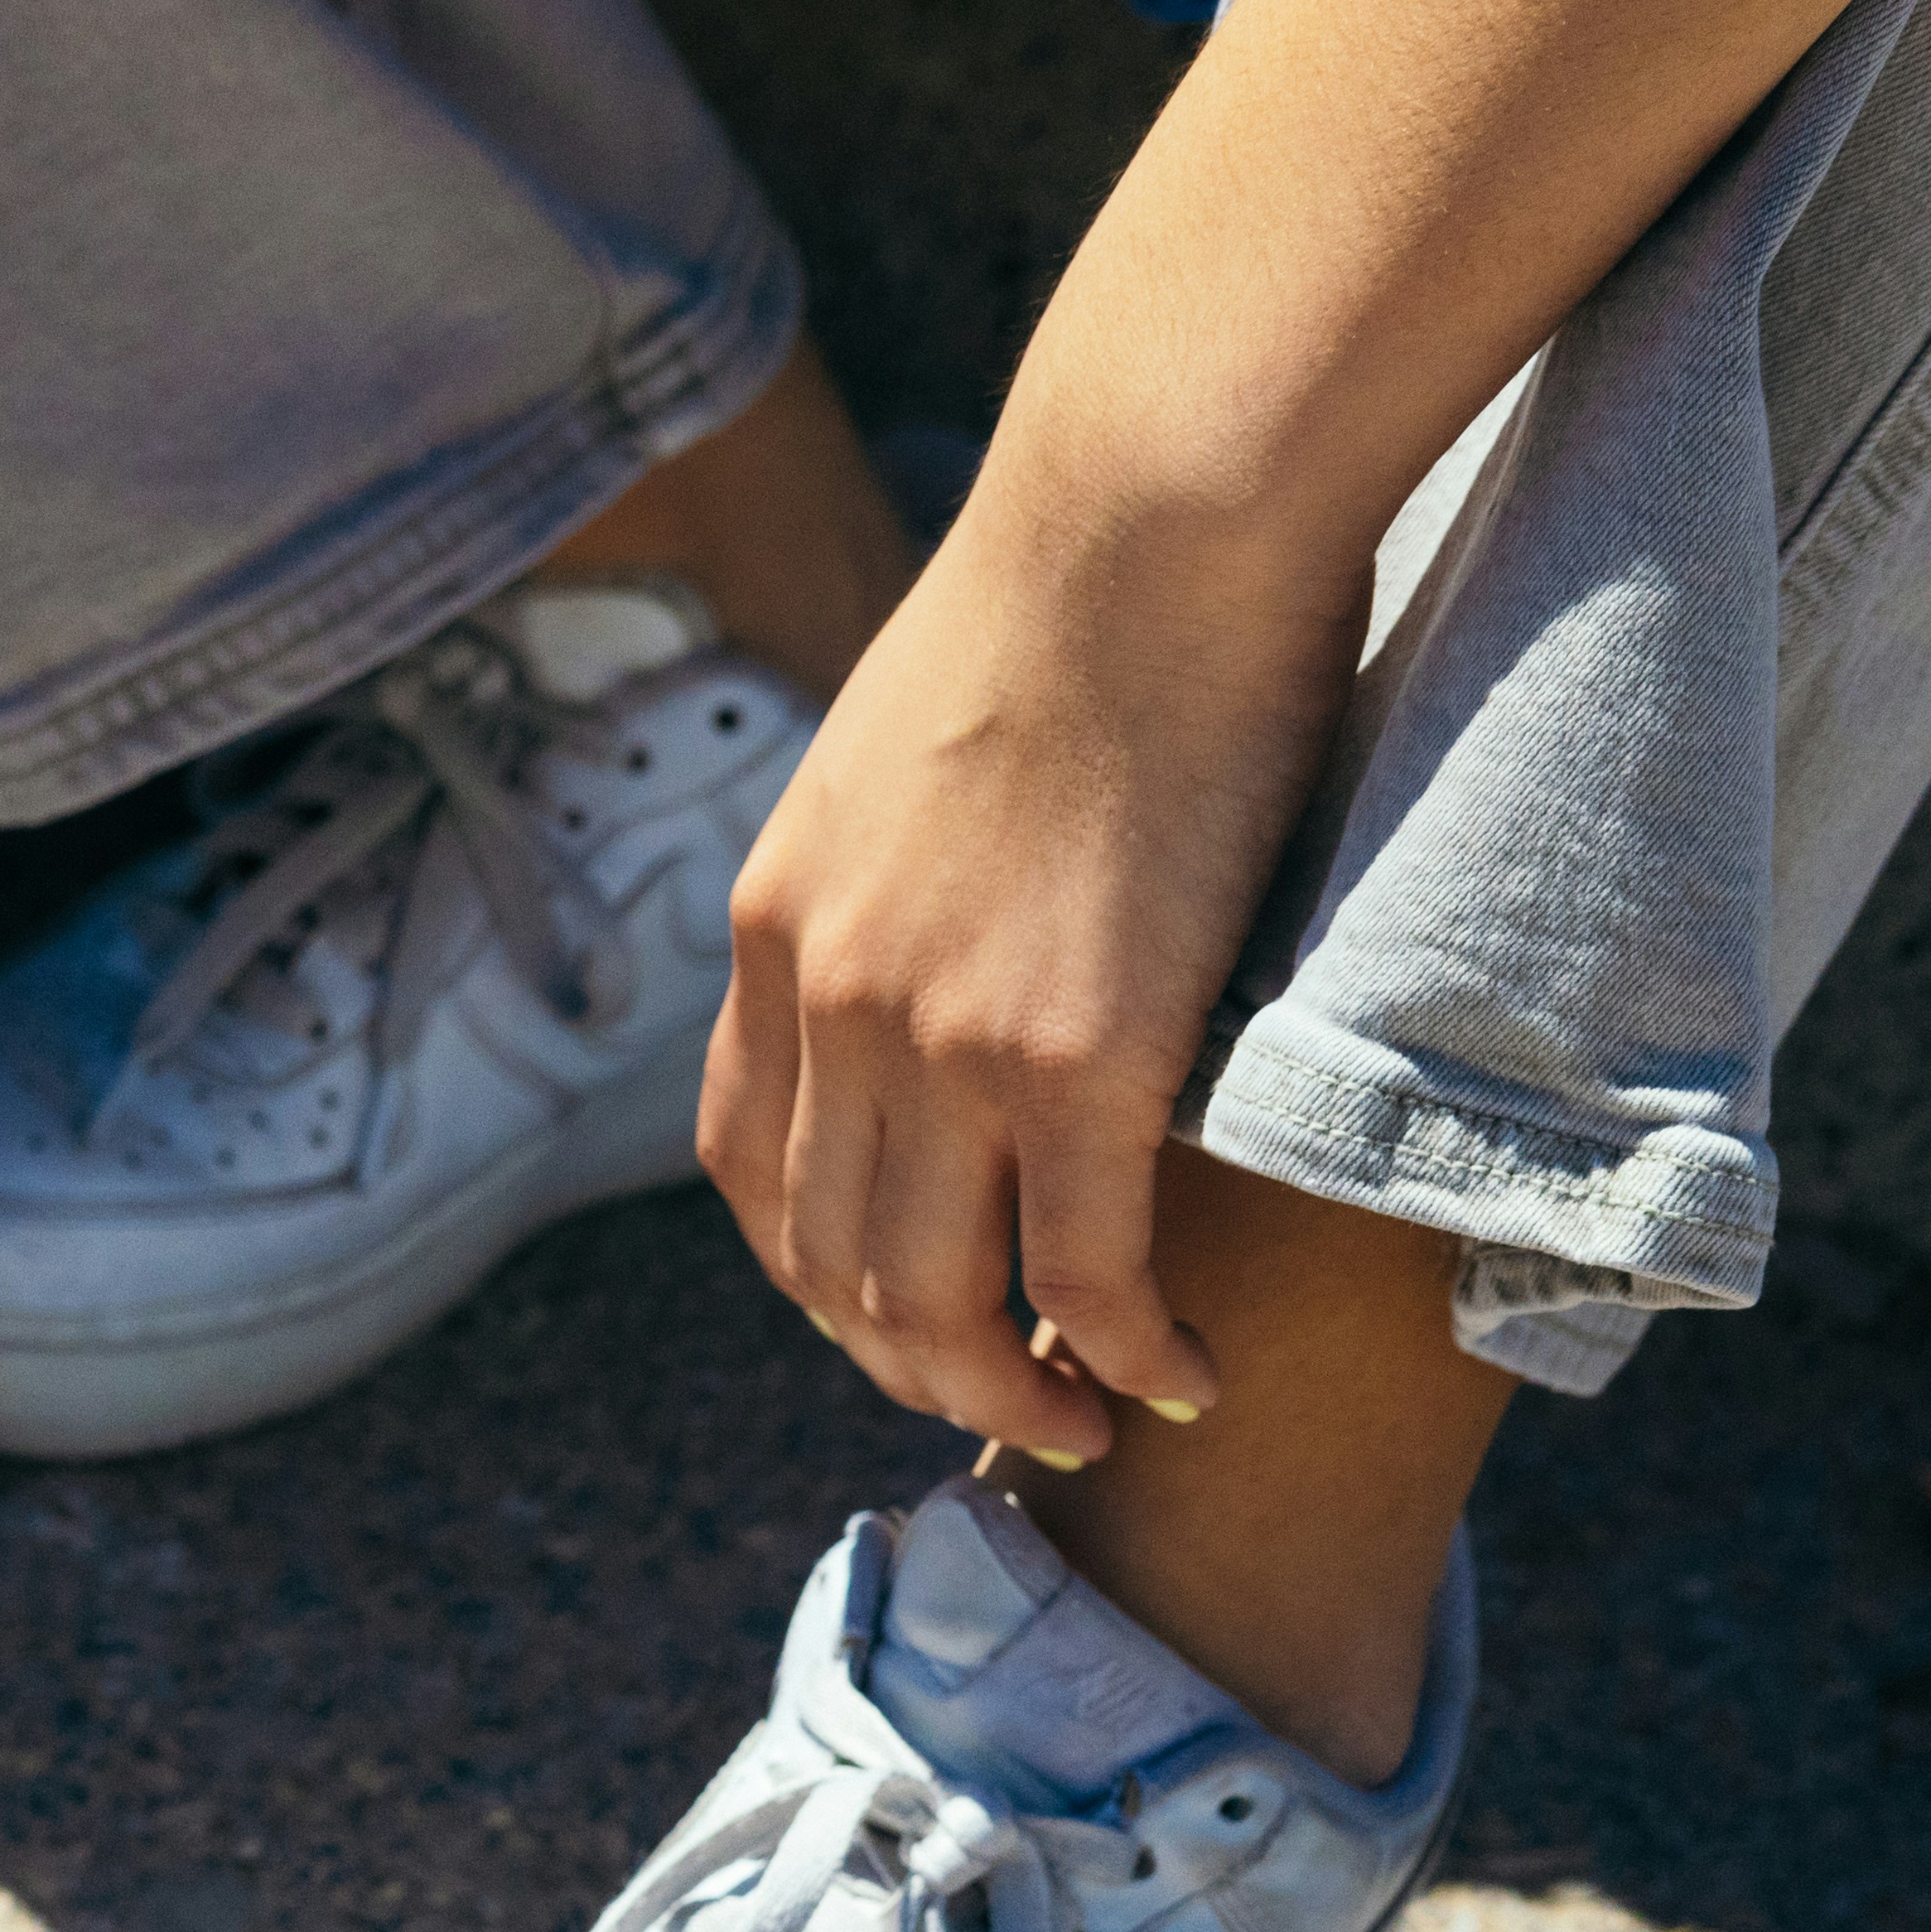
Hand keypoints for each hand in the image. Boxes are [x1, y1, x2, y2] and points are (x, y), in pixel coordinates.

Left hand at [691, 483, 1367, 1460]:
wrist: (1153, 514)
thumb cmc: (1081, 597)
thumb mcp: (911, 749)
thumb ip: (900, 871)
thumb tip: (958, 929)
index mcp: (773, 928)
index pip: (750, 1170)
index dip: (818, 1274)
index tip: (900, 1309)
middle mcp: (829, 1000)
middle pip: (829, 1264)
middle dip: (910, 1362)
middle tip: (1005, 1398)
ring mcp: (939, 1036)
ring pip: (933, 1302)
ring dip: (1005, 1391)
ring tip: (1084, 1417)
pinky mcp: (1073, 1051)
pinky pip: (1082, 1276)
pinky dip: (1128, 1353)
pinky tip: (1180, 1374)